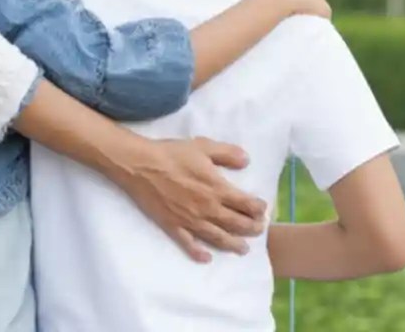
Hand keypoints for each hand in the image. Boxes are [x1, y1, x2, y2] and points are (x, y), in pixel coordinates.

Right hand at [115, 137, 267, 262]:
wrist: (141, 165)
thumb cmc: (172, 154)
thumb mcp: (203, 147)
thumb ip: (227, 154)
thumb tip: (247, 161)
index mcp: (217, 188)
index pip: (245, 203)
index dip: (257, 208)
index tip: (263, 210)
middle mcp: (207, 209)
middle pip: (235, 223)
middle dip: (251, 228)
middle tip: (259, 230)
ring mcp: (191, 220)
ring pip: (217, 237)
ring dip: (233, 244)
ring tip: (243, 249)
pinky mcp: (174, 226)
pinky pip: (189, 244)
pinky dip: (198, 253)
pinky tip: (206, 258)